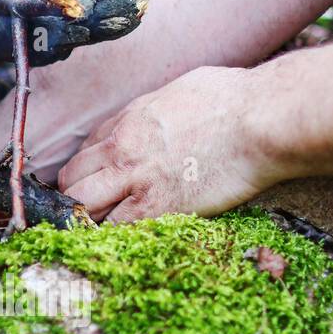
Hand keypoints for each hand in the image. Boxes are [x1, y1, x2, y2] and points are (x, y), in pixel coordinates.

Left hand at [57, 66, 280, 221]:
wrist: (260, 120)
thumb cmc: (232, 99)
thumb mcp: (176, 92)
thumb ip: (153, 111)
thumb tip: (149, 119)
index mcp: (126, 121)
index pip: (84, 152)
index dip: (86, 171)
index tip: (97, 183)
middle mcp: (121, 150)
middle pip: (72, 180)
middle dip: (75, 196)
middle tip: (92, 210)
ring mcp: (136, 180)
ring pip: (84, 206)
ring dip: (90, 218)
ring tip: (104, 229)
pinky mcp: (158, 207)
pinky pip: (116, 228)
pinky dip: (114, 236)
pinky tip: (123, 241)